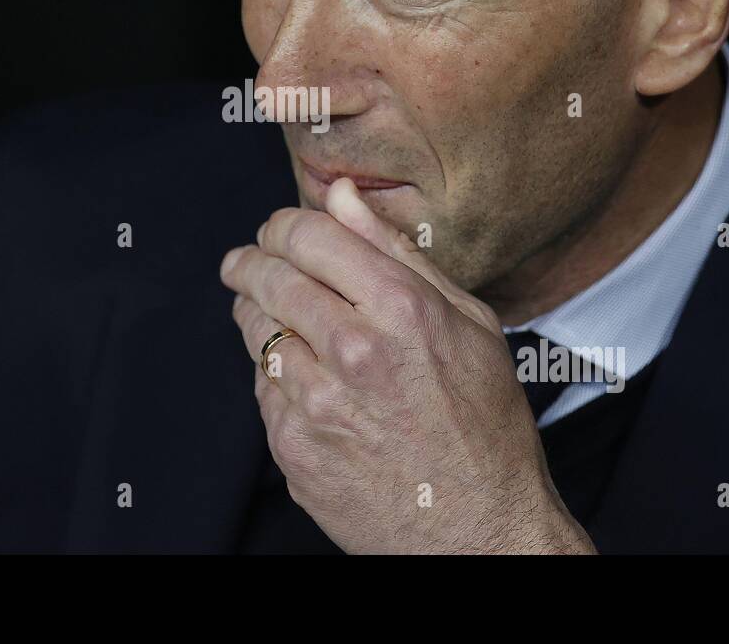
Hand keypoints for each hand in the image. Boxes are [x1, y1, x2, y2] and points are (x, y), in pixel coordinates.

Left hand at [220, 177, 595, 553]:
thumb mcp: (469, 324)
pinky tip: (299, 374)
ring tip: (262, 306)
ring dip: (252, 309)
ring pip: (254, 329)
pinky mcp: (293, 448)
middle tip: (244, 260)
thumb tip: (340, 195)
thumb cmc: (483, 426)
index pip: (309, 235)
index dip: (282, 225)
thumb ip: (397, 252)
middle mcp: (354, 351)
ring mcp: (317, 404)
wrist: (479, 532)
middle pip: (269, 276)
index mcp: (402, 310)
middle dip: (250, 260)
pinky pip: (263, 387)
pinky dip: (273, 371)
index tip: (277, 230)